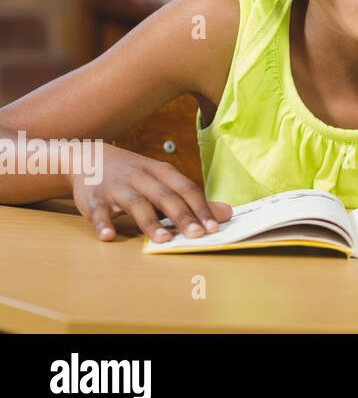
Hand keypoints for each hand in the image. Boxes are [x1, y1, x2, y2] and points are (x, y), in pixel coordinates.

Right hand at [70, 143, 231, 241]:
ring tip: (163, 240)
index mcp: (162, 172)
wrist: (90, 157)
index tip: (214, 228)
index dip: (201, 208)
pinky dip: (103, 223)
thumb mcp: (164, 181)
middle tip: (197, 235)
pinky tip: (108, 236)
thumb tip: (227, 214)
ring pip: (136, 204)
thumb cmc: (135, 175)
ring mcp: (117, 187)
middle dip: (182, 216)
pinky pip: (98, 211)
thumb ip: (192, 200)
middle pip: (165, 197)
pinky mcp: (94, 198)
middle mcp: (142, 177)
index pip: (187, 189)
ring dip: (150, 222)